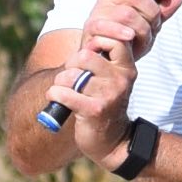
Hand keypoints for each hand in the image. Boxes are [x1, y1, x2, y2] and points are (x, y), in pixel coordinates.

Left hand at [45, 32, 137, 167]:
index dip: (94, 42)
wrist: (113, 142)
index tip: (86, 58)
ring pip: (71, 75)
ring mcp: (109, 95)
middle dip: (71, 65)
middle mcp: (121, 79)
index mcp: (126, 68)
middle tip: (71, 78)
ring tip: (64, 91)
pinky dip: (54, 95)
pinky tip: (57, 100)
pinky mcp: (94, 110)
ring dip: (60, 82)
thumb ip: (102, 59)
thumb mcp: (111, 79)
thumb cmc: (105, 105)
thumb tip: (87, 41)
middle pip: (85, 55)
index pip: (113, 39)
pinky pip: (64, 93)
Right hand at [80, 0, 181, 62]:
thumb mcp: (148, 25)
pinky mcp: (91, 27)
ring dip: (141, 30)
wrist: (103, 58)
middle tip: (154, 27)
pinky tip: (129, 38)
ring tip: (142, 40)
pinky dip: (121, 33)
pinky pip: (107, 26)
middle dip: (151, 13)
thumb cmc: (124, 39)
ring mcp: (99, 11)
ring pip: (127, 13)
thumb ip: (162, 11)